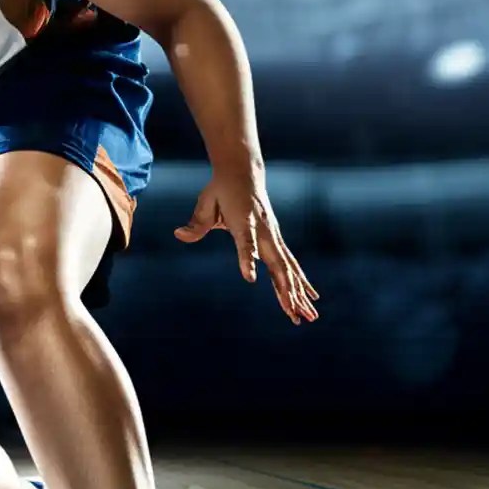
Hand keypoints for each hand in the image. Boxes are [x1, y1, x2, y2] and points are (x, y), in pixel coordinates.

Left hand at [174, 168, 318, 324]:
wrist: (244, 172)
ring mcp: (274, 236)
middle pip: (277, 265)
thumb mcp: (205, 204)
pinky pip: (290, 264)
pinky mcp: (276, 239)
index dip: (248, 260)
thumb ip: (196, 223)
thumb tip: (179, 234)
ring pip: (288, 269)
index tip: (250, 278)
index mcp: (244, 222)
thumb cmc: (221, 190)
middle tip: (294, 314)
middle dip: (286, 291)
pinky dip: (300, 281)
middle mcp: (264, 231)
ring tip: (308, 317)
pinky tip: (310, 298)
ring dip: (298, 293)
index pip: (246, 243)